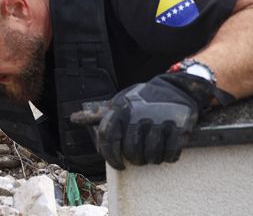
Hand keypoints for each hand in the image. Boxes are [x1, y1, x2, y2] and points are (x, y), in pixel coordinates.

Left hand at [74, 72, 215, 169]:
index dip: (110, 156)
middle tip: (139, 158)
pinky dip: (168, 157)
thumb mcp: (119, 102)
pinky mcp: (178, 125)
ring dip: (151, 160)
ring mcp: (159, 120)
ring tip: (152, 155)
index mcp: (120, 109)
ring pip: (151, 154)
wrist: (175, 87)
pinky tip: (166, 154)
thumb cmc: (142, 100)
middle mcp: (138, 114)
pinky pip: (170, 152)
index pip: (107, 136)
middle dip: (135, 159)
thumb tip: (74, 119)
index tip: (118, 166)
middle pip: (131, 150)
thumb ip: (99, 114)